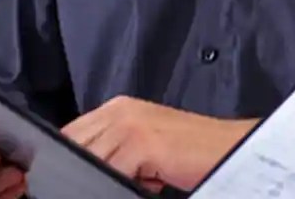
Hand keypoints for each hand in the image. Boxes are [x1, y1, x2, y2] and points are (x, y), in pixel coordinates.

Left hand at [61, 96, 257, 191]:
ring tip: (128, 182)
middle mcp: (120, 110)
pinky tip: (144, 186)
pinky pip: (111, 172)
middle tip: (85, 186)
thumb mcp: (146, 148)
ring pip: (90, 160)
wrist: (230, 148)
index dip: (64, 159)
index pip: (72, 134)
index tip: (64, 179)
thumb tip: (88, 174)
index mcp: (118, 108)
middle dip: (76, 171)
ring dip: (97, 179)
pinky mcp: (142, 143)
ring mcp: (129, 124)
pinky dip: (116, 185)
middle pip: (74, 144)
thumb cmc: (193, 153)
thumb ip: (117, 153)